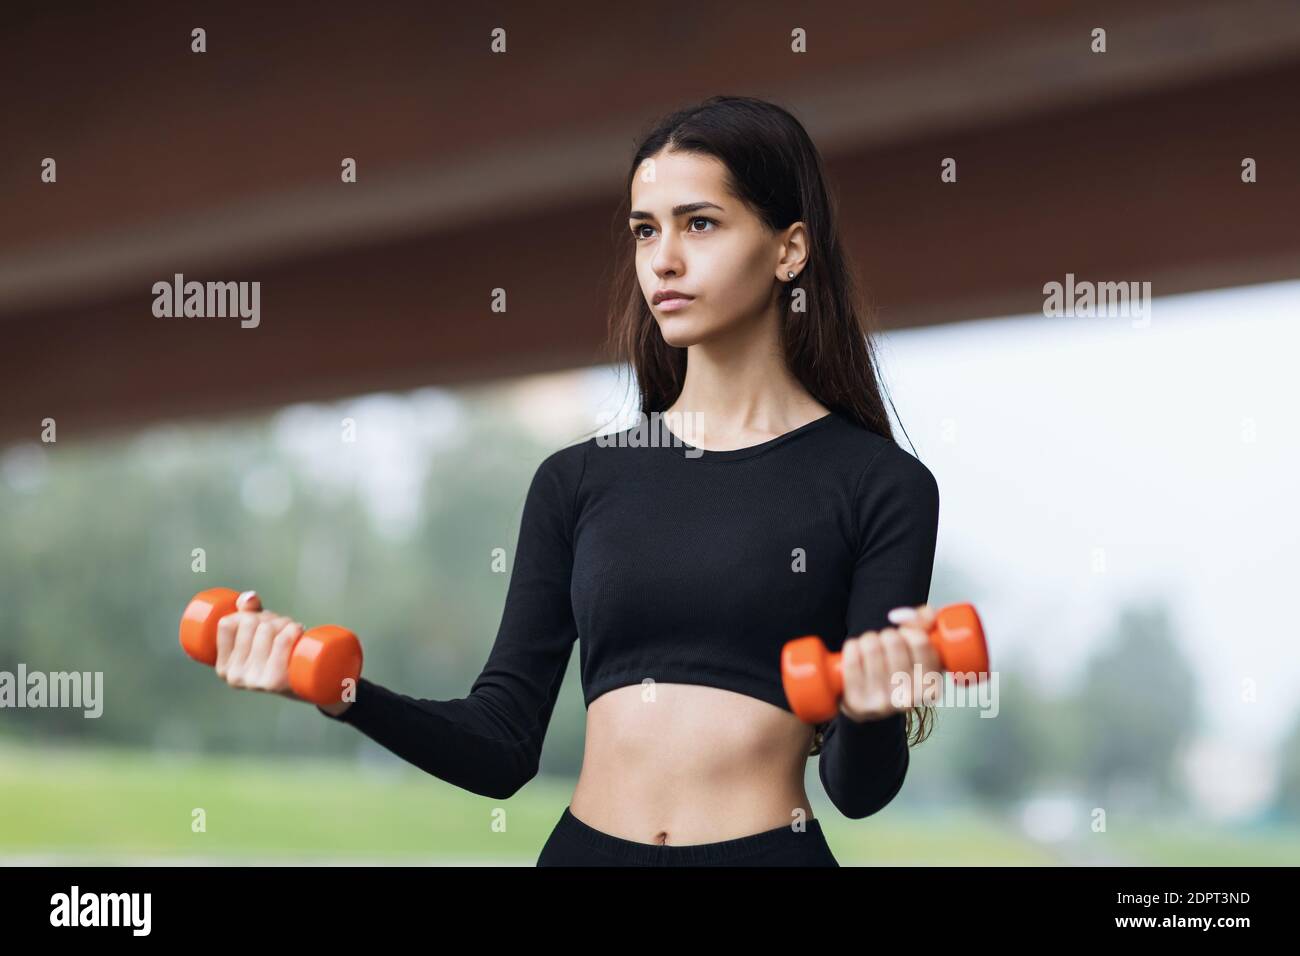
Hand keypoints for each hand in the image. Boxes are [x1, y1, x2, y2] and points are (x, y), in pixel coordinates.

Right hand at [213, 590, 305, 700]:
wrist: (309, 687)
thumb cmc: (280, 657)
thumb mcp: (259, 638)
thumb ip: (248, 613)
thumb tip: (250, 597)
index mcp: (223, 667)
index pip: (226, 624)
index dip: (246, 613)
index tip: (260, 620)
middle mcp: (234, 676)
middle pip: (250, 623)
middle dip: (270, 616)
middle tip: (283, 627)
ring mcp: (254, 680)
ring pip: (267, 628)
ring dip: (285, 621)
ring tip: (293, 631)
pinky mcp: (275, 681)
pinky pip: (281, 641)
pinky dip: (293, 629)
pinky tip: (299, 630)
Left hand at [839, 604, 943, 721]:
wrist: (868, 703)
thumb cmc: (897, 671)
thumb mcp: (920, 649)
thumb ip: (925, 622)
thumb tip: (907, 615)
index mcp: (932, 686)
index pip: (921, 641)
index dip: (909, 631)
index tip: (905, 637)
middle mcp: (910, 699)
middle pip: (892, 640)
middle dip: (886, 635)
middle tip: (885, 645)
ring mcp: (883, 703)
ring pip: (871, 646)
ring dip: (868, 640)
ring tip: (870, 650)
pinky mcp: (858, 703)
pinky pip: (851, 657)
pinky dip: (851, 648)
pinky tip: (856, 654)